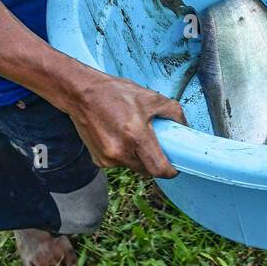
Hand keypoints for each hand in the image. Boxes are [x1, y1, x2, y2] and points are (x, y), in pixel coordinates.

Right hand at [60, 73, 186, 177]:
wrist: (82, 94)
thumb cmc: (115, 93)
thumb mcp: (151, 97)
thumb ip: (173, 112)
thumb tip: (184, 127)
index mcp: (136, 136)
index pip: (158, 169)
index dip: (171, 171)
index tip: (175, 167)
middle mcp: (121, 151)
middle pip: (147, 170)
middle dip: (154, 160)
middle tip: (155, 144)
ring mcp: (108, 158)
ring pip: (133, 166)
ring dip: (138, 156)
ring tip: (133, 134)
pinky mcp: (98, 160)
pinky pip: (119, 163)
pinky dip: (124, 154)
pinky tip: (119, 136)